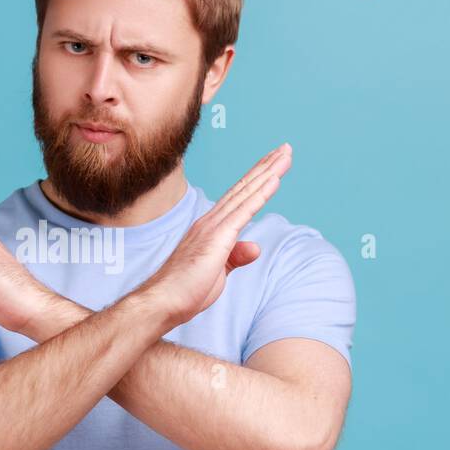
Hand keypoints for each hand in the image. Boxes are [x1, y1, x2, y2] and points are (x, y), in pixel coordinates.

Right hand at [136, 142, 292, 326]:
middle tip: (285, 148)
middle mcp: (211, 221)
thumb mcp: (218, 271)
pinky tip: (274, 180)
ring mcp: (214, 227)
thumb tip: (254, 248)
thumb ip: (235, 257)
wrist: (164, 300)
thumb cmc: (185, 290)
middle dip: (266, 167)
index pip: (239, 198)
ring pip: (246, 193)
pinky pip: (245, 211)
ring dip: (268, 172)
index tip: (272, 165)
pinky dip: (260, 194)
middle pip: (244, 188)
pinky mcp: (218, 238)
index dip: (256, 179)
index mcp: (210, 228)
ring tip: (285, 154)